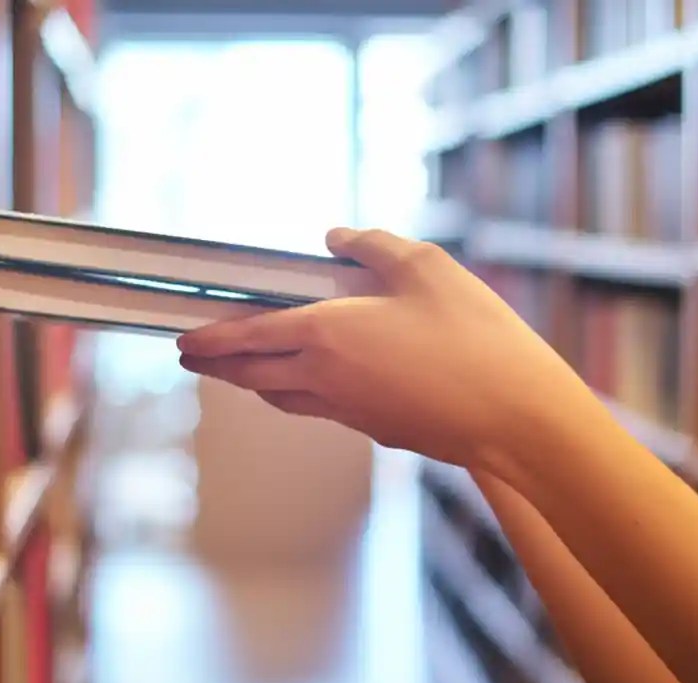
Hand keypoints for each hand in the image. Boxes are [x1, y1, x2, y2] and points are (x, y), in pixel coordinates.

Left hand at [176, 228, 575, 469]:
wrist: (515, 415)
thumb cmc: (473, 334)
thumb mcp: (425, 266)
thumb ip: (372, 246)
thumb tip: (335, 237)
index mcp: (326, 334)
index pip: (246, 338)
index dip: (208, 340)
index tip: (181, 341)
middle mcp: (326, 378)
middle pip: (252, 375)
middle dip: (218, 365)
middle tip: (195, 357)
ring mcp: (350, 412)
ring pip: (284, 398)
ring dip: (256, 382)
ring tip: (248, 367)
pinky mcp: (378, 430)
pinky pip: (322, 408)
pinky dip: (300, 392)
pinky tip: (318, 381)